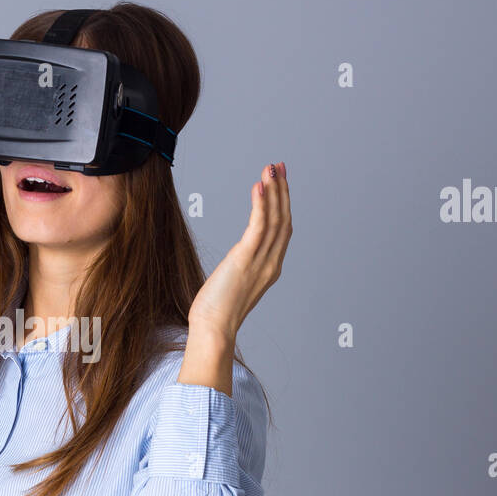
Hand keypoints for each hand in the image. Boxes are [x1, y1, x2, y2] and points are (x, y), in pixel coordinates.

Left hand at [188, 162, 290, 340]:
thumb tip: (234, 263)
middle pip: (283, 219)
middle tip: (279, 166)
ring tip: (271, 168)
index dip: (281, 204)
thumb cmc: (216, 312)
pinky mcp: (245, 260)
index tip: (277, 182)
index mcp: (270, 268)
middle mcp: (271, 263)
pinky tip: (258, 186)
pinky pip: (258, 227)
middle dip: (282, 191)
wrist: (213, 329)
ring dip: (274, 191)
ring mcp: (261, 262)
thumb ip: (240, 269)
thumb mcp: (233, 284)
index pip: (281, 230)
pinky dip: (260, 205)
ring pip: (275, 219)